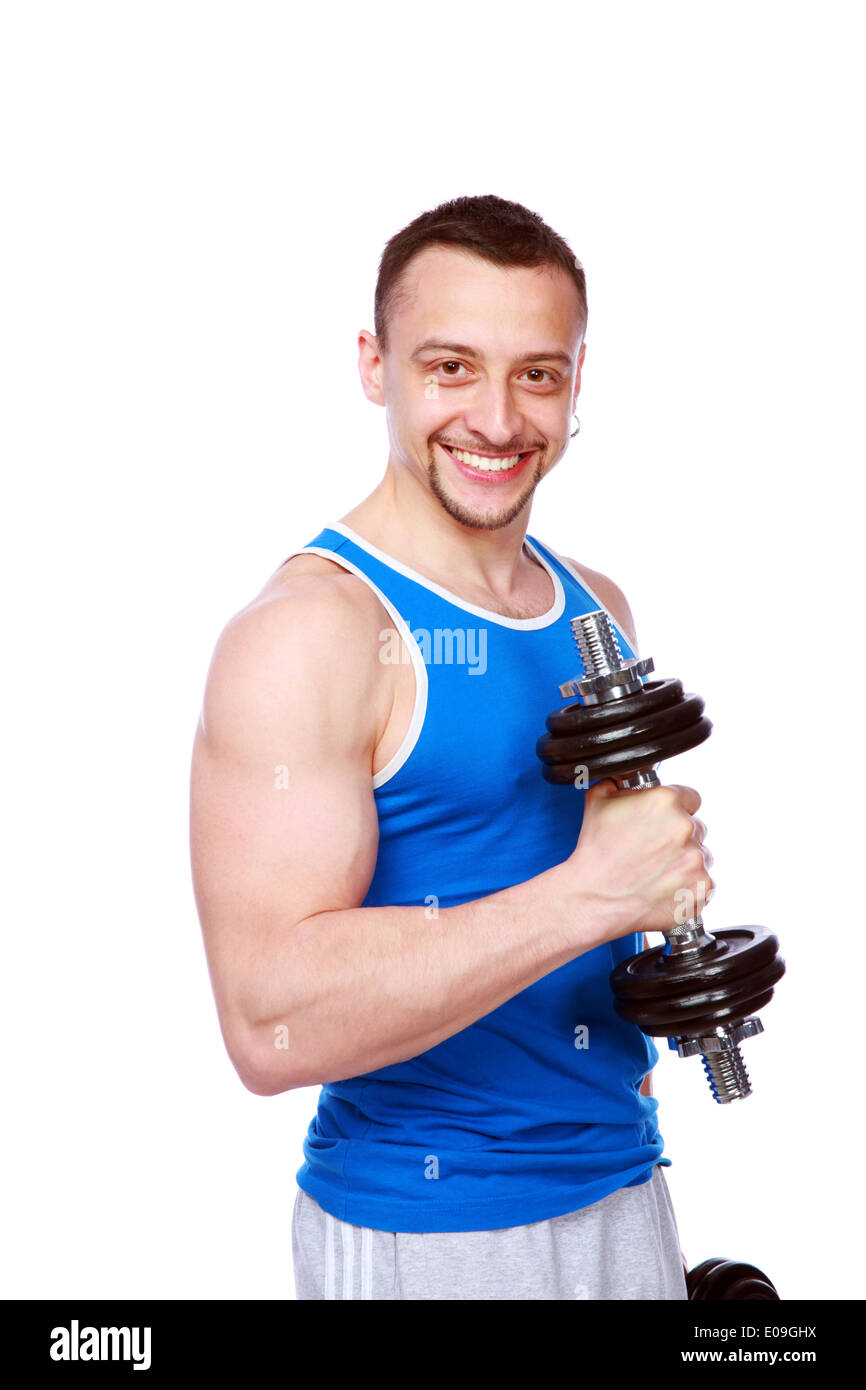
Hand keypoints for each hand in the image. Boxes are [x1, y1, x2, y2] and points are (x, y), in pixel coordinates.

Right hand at [561, 778, 714, 942]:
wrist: (594, 897)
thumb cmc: (595, 853)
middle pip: (694, 827)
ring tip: (654, 871)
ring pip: (699, 855)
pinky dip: (687, 886)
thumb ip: (620, 781)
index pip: (690, 797)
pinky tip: (663, 886)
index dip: (676, 808)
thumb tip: (627, 775)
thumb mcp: (598, 800)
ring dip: (683, 861)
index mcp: (665, 802)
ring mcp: (696, 860)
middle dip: (677, 837)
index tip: (665, 820)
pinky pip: (702, 882)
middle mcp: (685, 828)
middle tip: (652, 850)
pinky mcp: (701, 888)